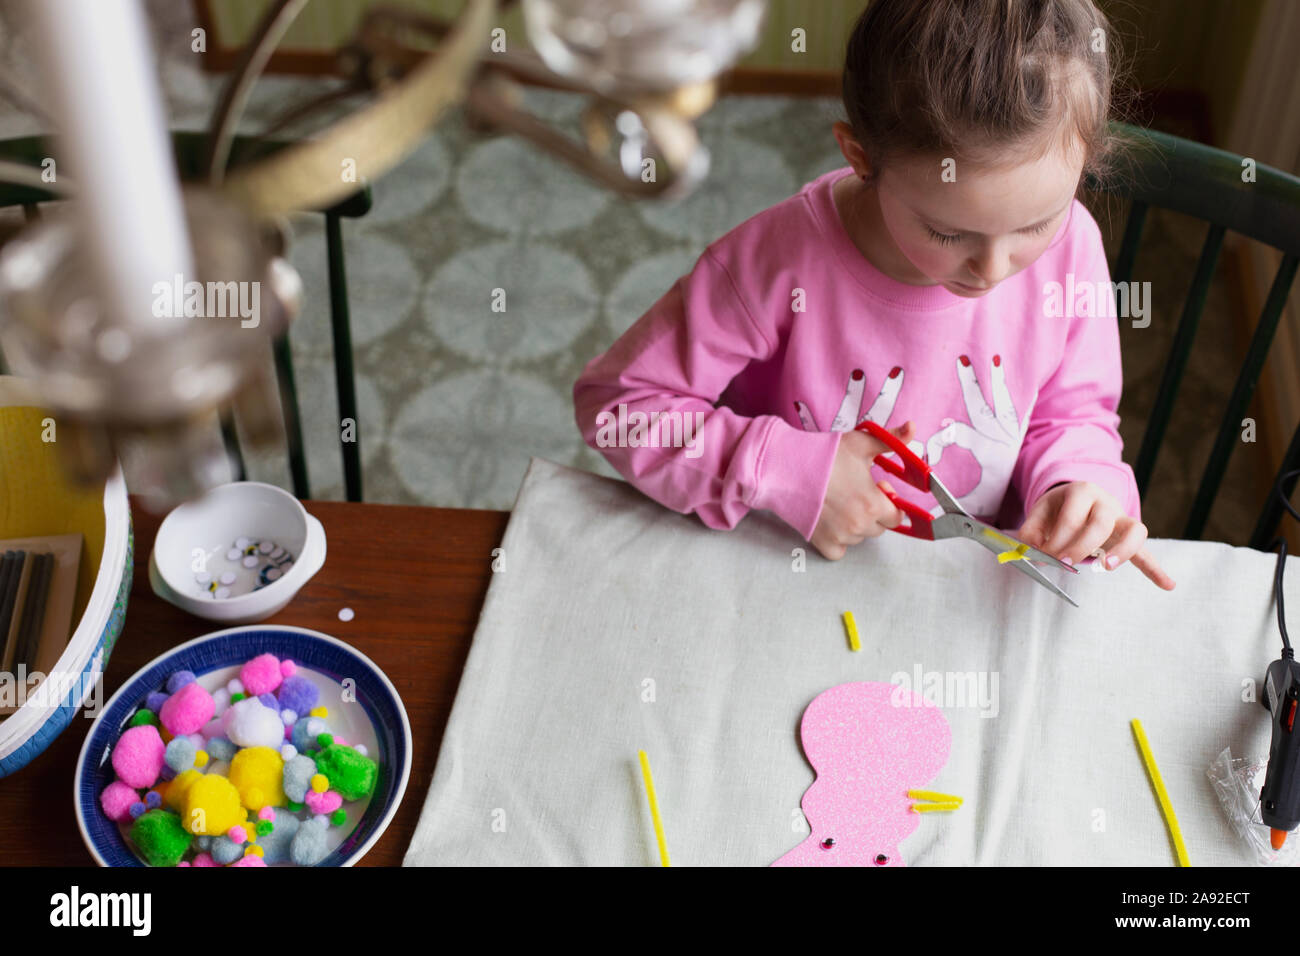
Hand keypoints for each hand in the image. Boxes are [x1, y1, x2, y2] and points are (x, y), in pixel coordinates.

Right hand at [811, 421, 915, 559]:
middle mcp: (860, 524)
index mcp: (874, 504)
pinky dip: (838, 541)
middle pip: (879, 527)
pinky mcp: (823, 543)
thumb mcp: (860, 442)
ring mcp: (841, 536)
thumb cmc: (822, 455)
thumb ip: (891, 439)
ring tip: (840, 503)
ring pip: (859, 538)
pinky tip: (831, 522)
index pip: (897, 516)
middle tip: (855, 493)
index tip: (876, 488)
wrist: (785, 468)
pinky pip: (840, 551)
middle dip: (873, 512)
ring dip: (855, 525)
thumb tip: (912, 428)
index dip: (889, 501)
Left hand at [1016, 481, 1175, 590]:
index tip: (1043, 557)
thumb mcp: (1041, 511)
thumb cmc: (1059, 508)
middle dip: (1081, 546)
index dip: (1057, 539)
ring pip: (1134, 530)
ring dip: (1122, 550)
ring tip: (1107, 567)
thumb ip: (1031, 529)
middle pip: (1101, 523)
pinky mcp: (1130, 537)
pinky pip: (1146, 551)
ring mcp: (1122, 519)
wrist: (1079, 498)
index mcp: (1082, 491)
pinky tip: (1167, 585)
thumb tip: (1030, 548)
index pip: (1072, 517)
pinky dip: (1156, 568)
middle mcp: (1107, 502)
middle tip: (1063, 563)